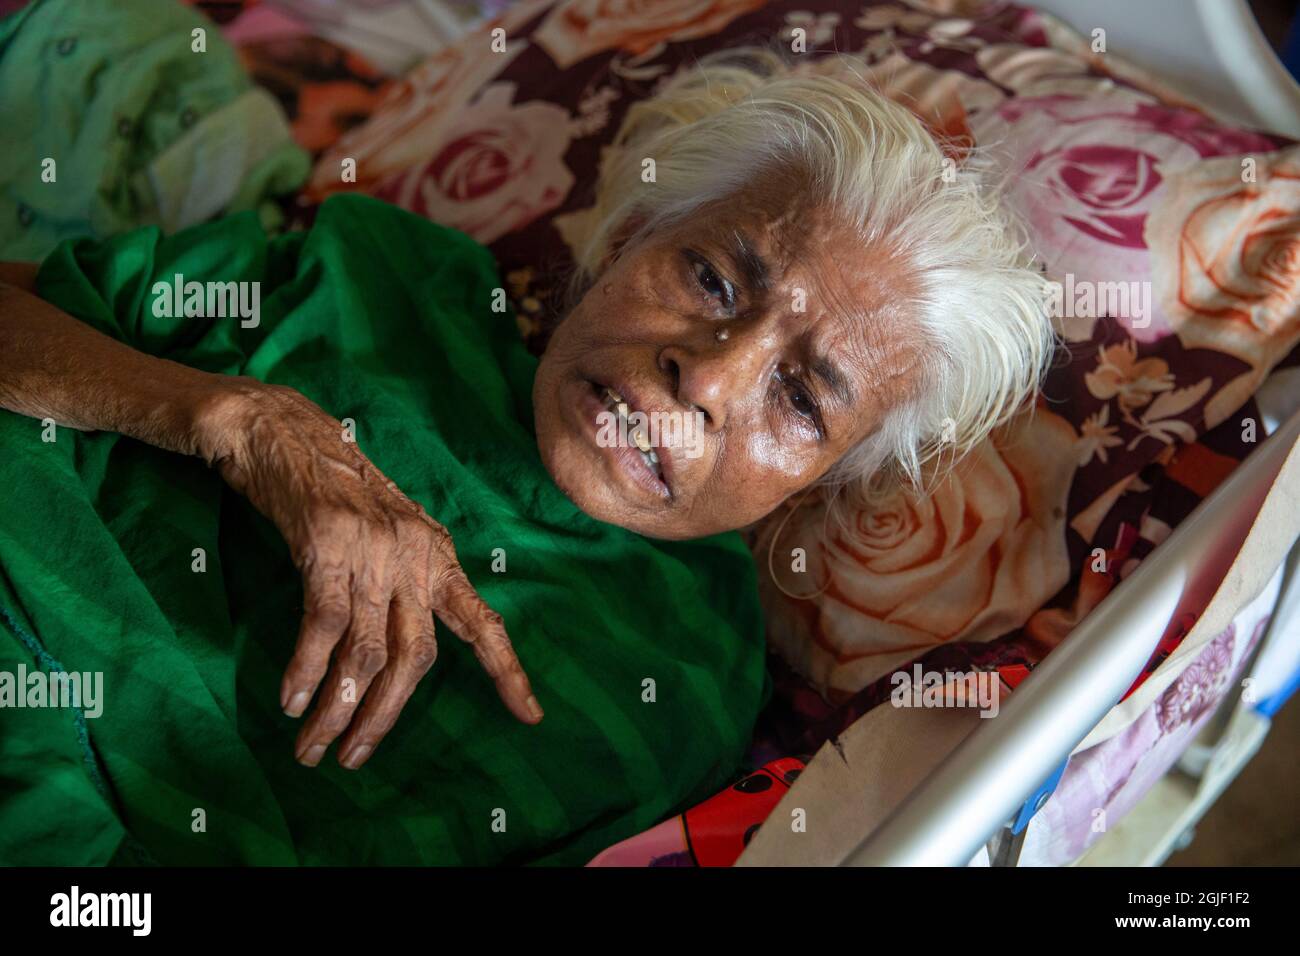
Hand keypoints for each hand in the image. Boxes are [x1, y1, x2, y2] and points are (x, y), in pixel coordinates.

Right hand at [201, 381, 542, 768]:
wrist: (281, 432)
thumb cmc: (330, 490)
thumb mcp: (385, 534)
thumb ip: (400, 584)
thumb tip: (396, 656)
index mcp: (438, 555)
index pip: (482, 623)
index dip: (507, 672)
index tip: (529, 716)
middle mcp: (415, 554)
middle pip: (414, 657)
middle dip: (385, 717)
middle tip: (353, 759)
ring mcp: (374, 549)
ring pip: (365, 652)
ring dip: (337, 709)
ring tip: (311, 748)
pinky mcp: (328, 544)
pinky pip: (322, 626)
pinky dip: (305, 671)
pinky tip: (290, 699)